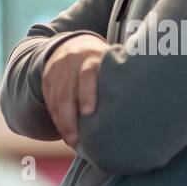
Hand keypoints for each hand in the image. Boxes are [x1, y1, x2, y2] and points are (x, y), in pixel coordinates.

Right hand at [42, 33, 110, 147]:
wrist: (74, 45)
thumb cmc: (102, 62)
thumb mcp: (110, 61)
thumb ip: (119, 77)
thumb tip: (139, 104)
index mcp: (92, 57)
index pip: (87, 74)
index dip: (87, 93)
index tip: (89, 112)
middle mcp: (72, 62)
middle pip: (67, 92)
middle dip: (70, 119)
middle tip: (76, 140)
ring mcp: (57, 70)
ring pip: (56, 100)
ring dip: (62, 123)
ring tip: (71, 141)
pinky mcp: (47, 79)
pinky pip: (49, 101)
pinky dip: (56, 118)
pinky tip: (64, 132)